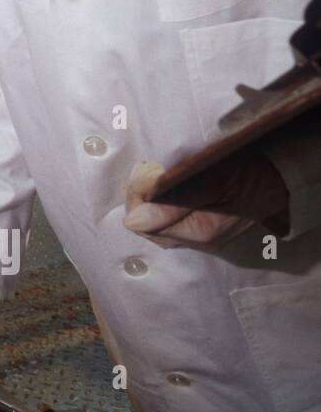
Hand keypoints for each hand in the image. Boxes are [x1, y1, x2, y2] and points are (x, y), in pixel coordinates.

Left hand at [124, 154, 289, 249]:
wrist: (278, 179)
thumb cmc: (249, 174)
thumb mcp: (214, 180)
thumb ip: (173, 202)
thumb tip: (133, 221)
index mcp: (198, 232)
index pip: (139, 221)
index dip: (138, 191)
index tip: (151, 168)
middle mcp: (195, 243)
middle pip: (142, 224)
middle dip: (142, 194)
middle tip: (157, 168)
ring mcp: (197, 239)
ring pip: (151, 223)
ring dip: (151, 197)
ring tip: (165, 174)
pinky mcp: (199, 232)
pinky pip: (165, 221)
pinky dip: (161, 202)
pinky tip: (172, 186)